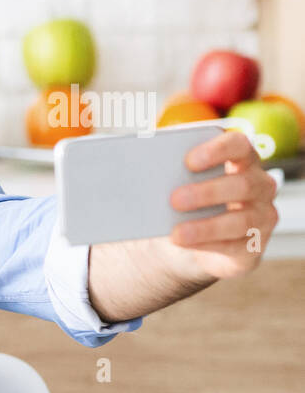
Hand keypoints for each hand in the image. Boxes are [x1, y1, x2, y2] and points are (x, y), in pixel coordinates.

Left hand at [166, 129, 279, 279]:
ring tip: (176, 232)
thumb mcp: (178, 184)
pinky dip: (206, 244)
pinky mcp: (253, 246)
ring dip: (206, 226)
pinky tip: (183, 243)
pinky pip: (234, 246)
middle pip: (243, 184)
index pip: (239, 146)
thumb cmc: (187, 201)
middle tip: (174, 199)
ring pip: (241, 220)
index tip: (188, 161)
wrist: (192, 240)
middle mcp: (259, 186)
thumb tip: (131, 170)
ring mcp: (261, 217)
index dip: (217, 151)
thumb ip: (167, 172)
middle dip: (207, 192)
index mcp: (241, 160)